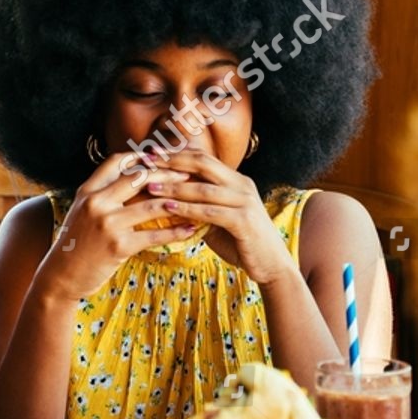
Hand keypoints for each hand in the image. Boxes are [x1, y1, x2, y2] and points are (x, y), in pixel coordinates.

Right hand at [34, 151, 197, 301]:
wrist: (60, 277)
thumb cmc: (74, 245)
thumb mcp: (80, 212)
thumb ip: (101, 195)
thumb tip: (129, 180)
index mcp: (87, 191)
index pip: (117, 162)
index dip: (141, 156)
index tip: (162, 156)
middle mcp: (96, 203)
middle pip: (139, 178)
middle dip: (168, 173)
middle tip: (188, 173)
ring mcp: (107, 224)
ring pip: (151, 205)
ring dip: (178, 201)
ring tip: (196, 199)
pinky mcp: (118, 246)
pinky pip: (155, 235)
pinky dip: (176, 231)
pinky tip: (191, 229)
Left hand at [141, 147, 298, 285]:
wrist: (271, 265)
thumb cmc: (241, 243)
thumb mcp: (217, 220)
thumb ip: (199, 208)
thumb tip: (167, 203)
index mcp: (236, 181)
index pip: (203, 158)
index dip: (176, 154)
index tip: (150, 153)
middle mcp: (242, 185)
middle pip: (203, 163)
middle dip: (172, 161)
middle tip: (146, 161)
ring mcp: (245, 201)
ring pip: (204, 188)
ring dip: (174, 187)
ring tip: (150, 186)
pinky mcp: (244, 220)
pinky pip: (210, 211)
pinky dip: (187, 209)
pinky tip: (168, 208)